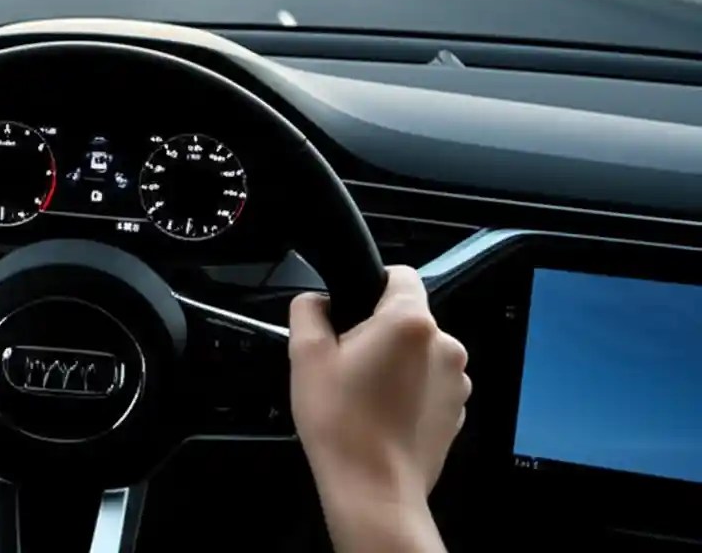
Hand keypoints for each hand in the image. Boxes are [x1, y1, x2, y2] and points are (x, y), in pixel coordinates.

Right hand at [289, 266, 470, 506]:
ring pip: (419, 352)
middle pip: (407, 317)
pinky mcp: (457, 410)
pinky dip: (409, 390)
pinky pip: (430, 383)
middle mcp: (445, 345)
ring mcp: (457, 380)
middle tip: (346, 363)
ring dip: (396, 362)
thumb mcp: (305, 355)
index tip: (350, 313)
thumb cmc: (341, 423)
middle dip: (378, 331)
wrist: (373, 489)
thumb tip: (317, 302)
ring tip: (363, 394)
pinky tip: (382, 414)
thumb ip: (308, 310)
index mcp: (410, 322)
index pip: (399, 274)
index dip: (370, 285)